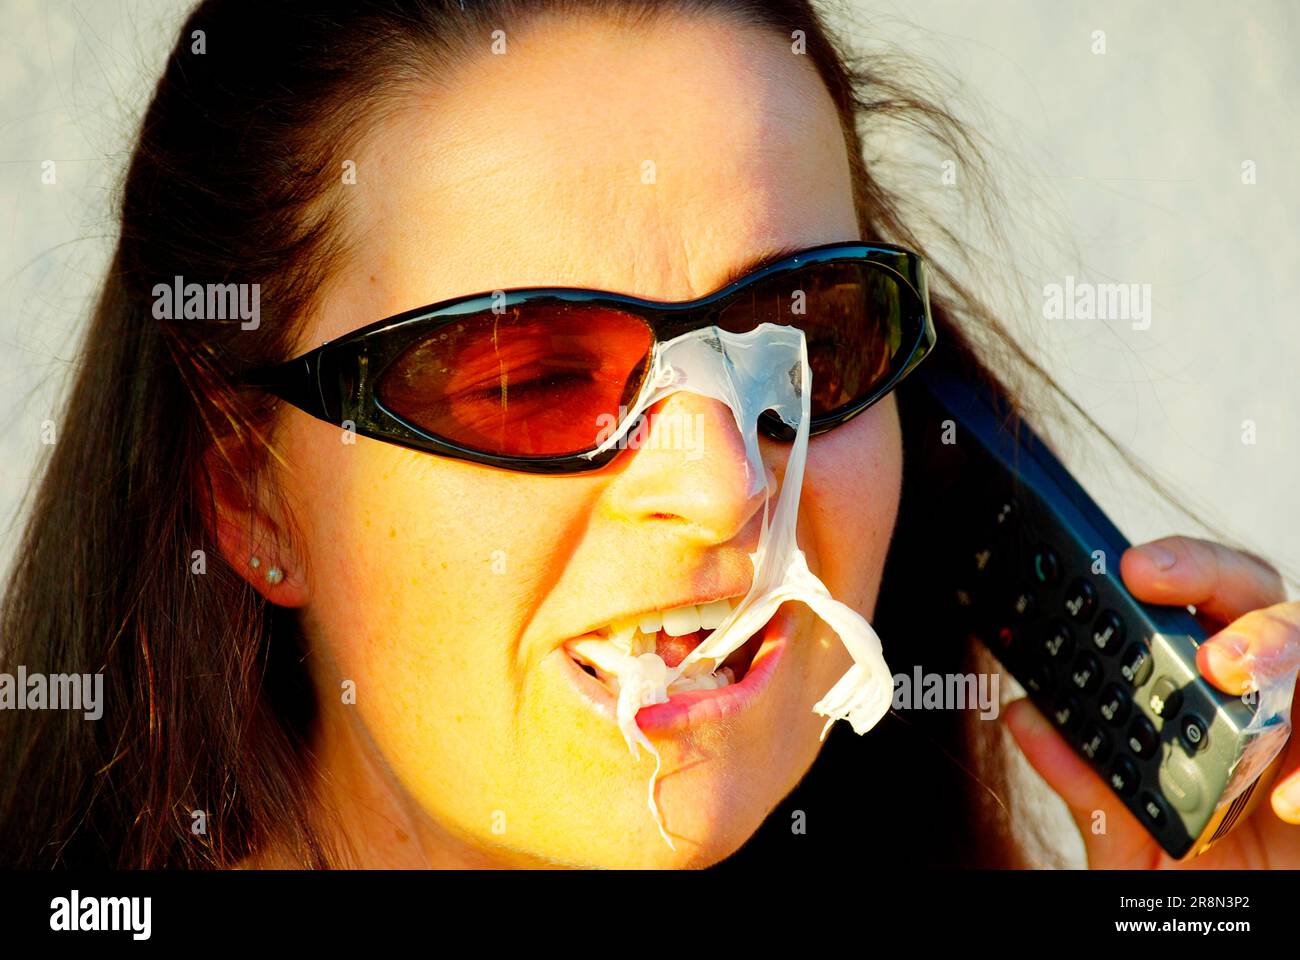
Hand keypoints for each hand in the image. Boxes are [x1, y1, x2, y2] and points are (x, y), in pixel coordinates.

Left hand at [1003, 536, 1299, 867]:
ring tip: (1232, 678)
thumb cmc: (1193, 870)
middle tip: (1196, 640)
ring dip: (1277, 649)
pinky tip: (1287, 801)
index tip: (1132, 568)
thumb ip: (1085, 780)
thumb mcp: (1126, 833)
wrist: (1248, 916)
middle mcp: (1261, 685)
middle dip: (1224, 595)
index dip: (1170, 567)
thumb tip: (1023, 717)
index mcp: (1200, 678)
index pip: (1190, 596)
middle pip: (1254, 598)